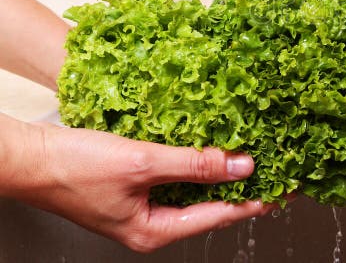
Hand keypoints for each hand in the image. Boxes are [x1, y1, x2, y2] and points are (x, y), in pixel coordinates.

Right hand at [19, 122, 282, 252]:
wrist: (28, 157)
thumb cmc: (72, 168)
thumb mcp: (144, 162)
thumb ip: (195, 164)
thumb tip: (241, 166)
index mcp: (153, 232)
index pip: (219, 216)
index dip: (253, 201)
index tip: (282, 188)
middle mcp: (150, 224)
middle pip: (209, 206)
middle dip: (241, 187)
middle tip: (273, 170)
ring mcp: (140, 207)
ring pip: (193, 191)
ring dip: (219, 172)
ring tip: (249, 156)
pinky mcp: (132, 188)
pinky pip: (174, 177)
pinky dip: (194, 163)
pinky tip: (208, 147)